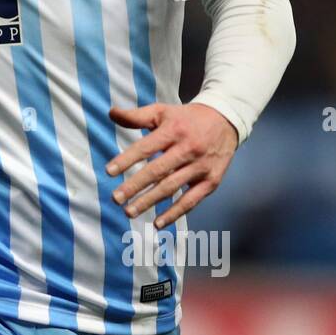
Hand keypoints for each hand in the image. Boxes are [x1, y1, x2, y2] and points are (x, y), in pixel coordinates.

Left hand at [105, 102, 238, 227]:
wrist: (226, 121)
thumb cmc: (186, 118)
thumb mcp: (163, 111)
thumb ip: (136, 116)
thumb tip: (111, 113)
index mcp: (173, 130)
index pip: (146, 147)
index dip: (127, 159)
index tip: (109, 172)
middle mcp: (188, 149)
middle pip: (158, 170)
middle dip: (135, 185)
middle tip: (116, 198)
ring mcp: (200, 167)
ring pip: (172, 187)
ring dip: (149, 201)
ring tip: (129, 212)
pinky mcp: (211, 181)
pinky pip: (191, 200)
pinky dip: (175, 213)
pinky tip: (158, 223)